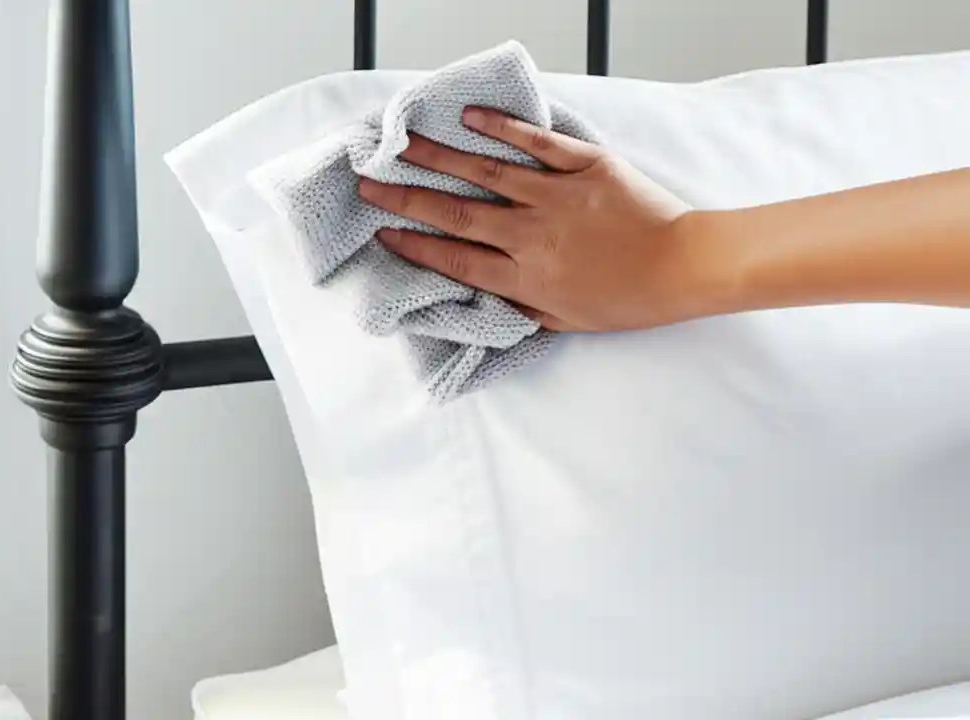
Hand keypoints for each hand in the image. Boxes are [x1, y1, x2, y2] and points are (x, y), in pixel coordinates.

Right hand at [357, 107, 714, 331]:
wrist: (683, 268)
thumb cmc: (627, 301)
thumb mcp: (566, 321)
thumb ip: (521, 308)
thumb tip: (482, 295)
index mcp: (525, 280)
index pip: (456, 260)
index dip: (414, 246)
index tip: (383, 230)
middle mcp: (531, 238)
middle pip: (456, 215)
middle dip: (406, 198)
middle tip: (369, 182)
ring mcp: (556, 198)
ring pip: (485, 174)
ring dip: (439, 156)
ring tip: (404, 142)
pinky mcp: (585, 168)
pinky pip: (537, 145)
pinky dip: (503, 128)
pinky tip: (471, 115)